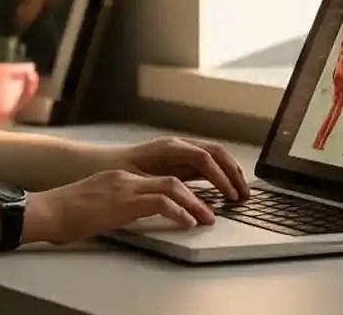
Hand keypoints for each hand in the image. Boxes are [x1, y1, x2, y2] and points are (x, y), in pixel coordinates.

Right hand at [25, 170, 216, 244]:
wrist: (45, 211)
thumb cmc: (66, 214)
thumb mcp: (99, 207)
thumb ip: (120, 207)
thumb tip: (136, 218)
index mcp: (122, 178)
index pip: (163, 176)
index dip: (187, 187)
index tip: (202, 200)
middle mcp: (127, 177)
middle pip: (175, 176)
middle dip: (200, 190)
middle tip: (215, 207)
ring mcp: (124, 187)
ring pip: (172, 185)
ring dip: (195, 202)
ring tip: (208, 217)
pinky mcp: (122, 201)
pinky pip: (160, 202)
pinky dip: (179, 211)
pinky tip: (188, 222)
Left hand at [112, 136, 250, 201]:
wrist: (98, 162)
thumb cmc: (115, 170)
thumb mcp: (136, 180)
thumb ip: (159, 187)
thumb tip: (181, 198)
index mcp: (168, 147)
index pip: (204, 158)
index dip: (220, 177)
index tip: (229, 196)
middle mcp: (177, 145)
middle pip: (215, 152)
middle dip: (233, 173)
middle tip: (244, 195)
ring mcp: (179, 151)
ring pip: (214, 156)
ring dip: (229, 173)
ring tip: (240, 193)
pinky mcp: (178, 160)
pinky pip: (205, 164)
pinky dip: (219, 175)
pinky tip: (225, 190)